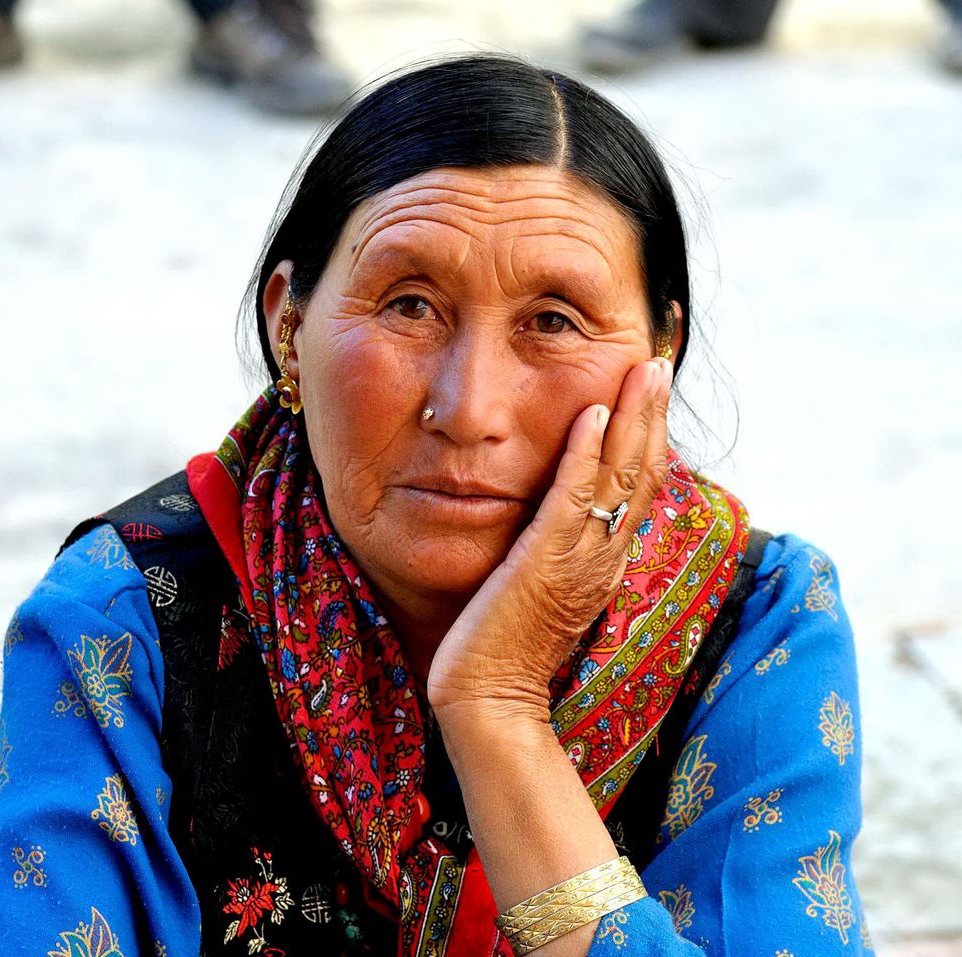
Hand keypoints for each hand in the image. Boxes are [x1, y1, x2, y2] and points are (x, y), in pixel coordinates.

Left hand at [426, 357, 673, 724]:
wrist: (488, 700)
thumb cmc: (506, 646)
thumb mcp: (543, 587)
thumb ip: (558, 549)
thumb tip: (562, 513)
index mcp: (603, 561)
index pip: (636, 488)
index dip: (648, 437)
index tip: (649, 392)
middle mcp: (602, 556)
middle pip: (640, 474)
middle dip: (651, 415)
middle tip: (656, 364)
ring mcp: (577, 560)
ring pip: (618, 479)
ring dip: (633, 420)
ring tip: (643, 371)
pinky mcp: (543, 564)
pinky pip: (570, 501)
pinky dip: (584, 456)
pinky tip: (591, 416)